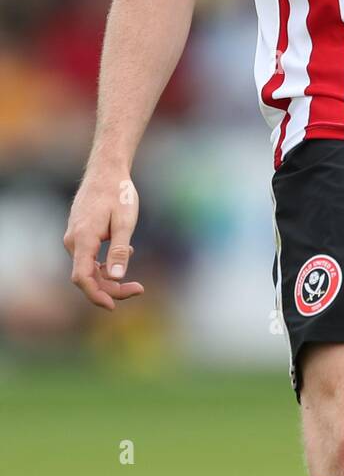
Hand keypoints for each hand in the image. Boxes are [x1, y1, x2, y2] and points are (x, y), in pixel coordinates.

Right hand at [63, 169, 144, 310]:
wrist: (106, 170)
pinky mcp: (79, 234)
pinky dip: (105, 264)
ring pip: (88, 268)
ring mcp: (74, 237)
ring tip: (134, 280)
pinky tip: (127, 254)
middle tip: (139, 289)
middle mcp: (73, 241)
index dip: (96, 295)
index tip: (114, 305)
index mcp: (83, 239)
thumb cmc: (118, 193)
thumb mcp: (125, 222)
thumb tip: (116, 277)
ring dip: (109, 278)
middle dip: (111, 288)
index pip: (82, 278)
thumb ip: (120, 250)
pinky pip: (89, 258)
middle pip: (87, 276)